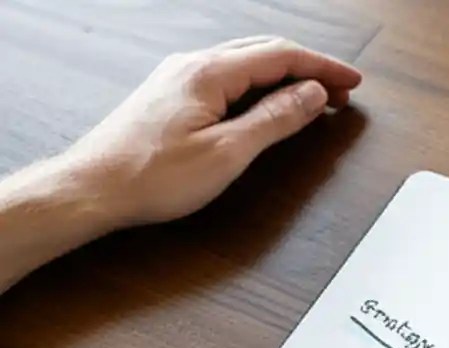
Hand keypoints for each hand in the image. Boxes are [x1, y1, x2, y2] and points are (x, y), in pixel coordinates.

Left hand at [64, 35, 361, 230]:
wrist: (91, 189)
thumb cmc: (151, 176)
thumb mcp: (228, 152)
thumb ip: (276, 119)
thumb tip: (312, 94)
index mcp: (210, 72)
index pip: (282, 56)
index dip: (323, 68)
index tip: (353, 82)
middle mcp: (192, 65)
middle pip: (264, 52)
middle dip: (308, 69)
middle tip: (341, 91)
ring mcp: (178, 79)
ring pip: (244, 64)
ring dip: (284, 78)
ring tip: (313, 100)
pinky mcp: (170, 97)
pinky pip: (225, 79)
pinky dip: (258, 87)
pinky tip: (266, 106)